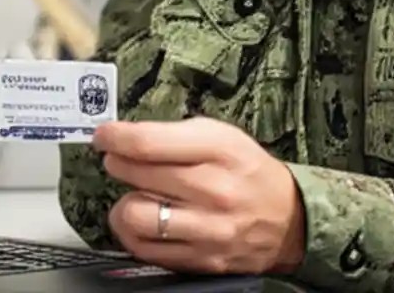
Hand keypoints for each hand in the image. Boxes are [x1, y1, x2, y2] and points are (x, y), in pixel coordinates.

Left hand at [94, 117, 305, 275]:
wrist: (289, 220)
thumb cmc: (248, 172)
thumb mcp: (222, 136)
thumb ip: (175, 135)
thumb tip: (125, 137)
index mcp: (219, 150)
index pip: (149, 143)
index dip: (115, 138)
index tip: (104, 136)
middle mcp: (214, 190)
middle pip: (137, 176)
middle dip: (117, 163)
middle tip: (118, 160)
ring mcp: (208, 229)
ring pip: (136, 217)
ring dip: (123, 204)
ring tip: (132, 196)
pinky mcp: (202, 260)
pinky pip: (146, 249)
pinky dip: (135, 234)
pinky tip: (144, 222)